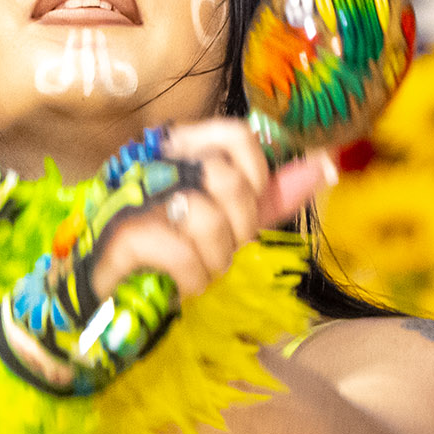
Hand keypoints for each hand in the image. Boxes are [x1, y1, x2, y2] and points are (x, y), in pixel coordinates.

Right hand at [87, 118, 335, 302]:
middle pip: (226, 178)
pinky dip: (192, 279)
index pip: (236, 135)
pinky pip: (181, 252)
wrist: (107, 298)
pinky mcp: (122, 235)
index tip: (246, 208)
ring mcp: (133, 197)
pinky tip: (182, 286)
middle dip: (237, 227)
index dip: (255, 175)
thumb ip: (270, 195)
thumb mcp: (226, 221)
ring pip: (207, 217)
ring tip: (198, 270)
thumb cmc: (167, 252)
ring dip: (215, 260)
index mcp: (179, 150)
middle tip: (220, 249)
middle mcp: (153, 164)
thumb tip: (326, 165)